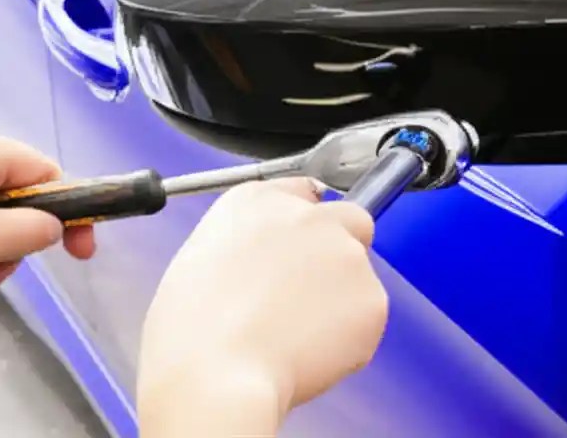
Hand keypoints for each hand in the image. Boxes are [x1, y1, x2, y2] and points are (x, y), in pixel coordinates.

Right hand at [138, 178, 386, 437]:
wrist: (217, 374)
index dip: (305, 225)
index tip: (302, 247)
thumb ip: (250, 244)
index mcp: (257, 202)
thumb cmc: (194, 331)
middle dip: (342, 249)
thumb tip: (272, 260)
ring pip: (359, 275)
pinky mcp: (372, 296)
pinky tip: (309, 353)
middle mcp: (308, 216)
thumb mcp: (202, 259)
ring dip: (341, 300)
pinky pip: (368, 317)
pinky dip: (350, 337)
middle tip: (312, 295)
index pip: (302, 192)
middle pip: (350, 219)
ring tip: (293, 337)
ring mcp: (346, 253)